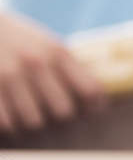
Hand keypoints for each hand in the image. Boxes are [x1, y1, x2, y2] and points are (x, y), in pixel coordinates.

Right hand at [0, 10, 106, 132]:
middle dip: (60, 115)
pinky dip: (9, 123)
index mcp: (56, 51)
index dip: (95, 106)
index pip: (90, 90)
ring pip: (35, 121)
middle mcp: (35, 63)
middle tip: (52, 111)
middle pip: (63, 112)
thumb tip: (96, 98)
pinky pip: (7, 122)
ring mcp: (9, 75)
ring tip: (26, 111)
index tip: (92, 110)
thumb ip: (67, 66)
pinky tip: (8, 114)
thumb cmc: (16, 37)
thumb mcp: (45, 42)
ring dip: (32, 120)